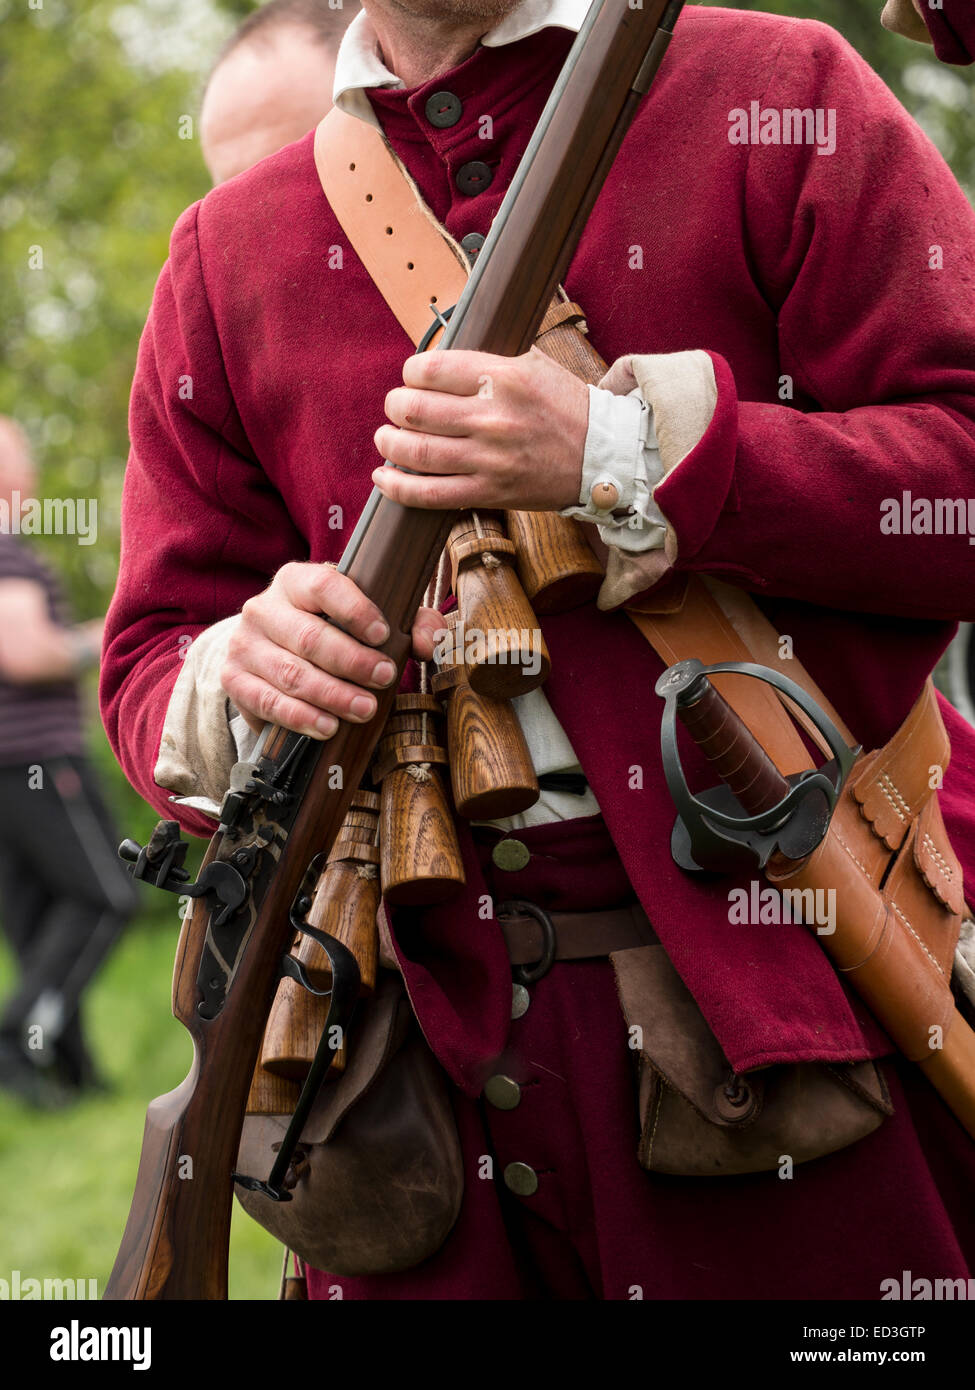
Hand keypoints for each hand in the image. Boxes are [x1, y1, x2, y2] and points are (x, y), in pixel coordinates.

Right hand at [221, 562, 442, 737]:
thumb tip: (429, 642)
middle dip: (352, 661)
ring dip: (332, 695)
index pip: (324, 585)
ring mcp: (244, 645)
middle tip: (385, 678)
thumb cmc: (328, 630)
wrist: (268, 652)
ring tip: (364, 709)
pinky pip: (268, 702)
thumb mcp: (367, 618)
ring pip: (291, 673)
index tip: (383, 634)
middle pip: (309, 636)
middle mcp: (263, 608)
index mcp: (296, 581)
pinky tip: (328, 726)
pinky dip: (301, 717)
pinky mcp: (234, 680)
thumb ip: (408, 623)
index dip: (355, 609)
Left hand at [372, 346, 588, 511]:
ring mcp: (489, 459)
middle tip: (395, 408)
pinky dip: (398, 487)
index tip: (411, 379)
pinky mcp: (489, 492)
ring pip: (416, 452)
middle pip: (415, 410)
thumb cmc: (563, 406)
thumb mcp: (529, 364)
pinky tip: (384, 477)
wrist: (601, 455)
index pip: (430, 370)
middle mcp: (492, 418)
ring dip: (389, 444)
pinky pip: (430, 494)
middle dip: (394, 407)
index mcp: (502, 377)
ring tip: (386, 438)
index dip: (410, 374)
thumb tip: (434, 364)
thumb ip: (482, 361)